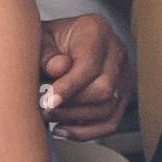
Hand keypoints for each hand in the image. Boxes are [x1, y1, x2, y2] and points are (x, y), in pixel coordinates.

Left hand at [39, 14, 133, 140]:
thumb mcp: (38, 39)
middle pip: (103, 89)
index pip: (89, 65)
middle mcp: (116, 52)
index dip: (69, 86)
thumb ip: (45, 53)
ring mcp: (123, 75)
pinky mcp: (120, 95)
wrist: (54, 42)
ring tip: (49, 117)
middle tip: (45, 109)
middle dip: (72, 106)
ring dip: (75, 119)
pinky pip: (111, 121)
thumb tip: (58, 69)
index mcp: (96, 30)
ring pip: (108, 108)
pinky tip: (62, 129)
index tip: (48, 101)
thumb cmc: (44, 40)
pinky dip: (86, 131)